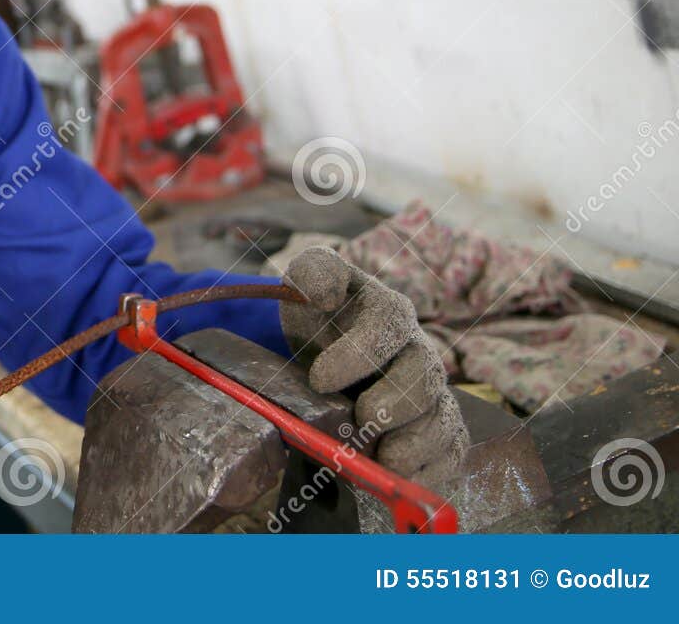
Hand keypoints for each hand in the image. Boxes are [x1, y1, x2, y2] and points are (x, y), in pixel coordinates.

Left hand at [280, 247, 467, 483]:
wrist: (327, 350)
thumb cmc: (319, 317)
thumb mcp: (307, 282)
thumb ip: (315, 271)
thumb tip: (323, 290)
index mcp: (389, 313)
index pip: (387, 326)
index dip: (356, 355)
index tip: (319, 379)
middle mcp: (418, 353)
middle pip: (423, 379)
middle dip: (394, 404)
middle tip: (362, 419)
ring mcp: (431, 395)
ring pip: (442, 421)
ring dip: (416, 446)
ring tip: (386, 462)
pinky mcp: (437, 431)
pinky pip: (450, 454)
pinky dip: (433, 473)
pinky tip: (405, 484)